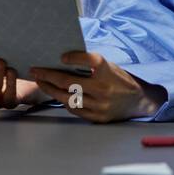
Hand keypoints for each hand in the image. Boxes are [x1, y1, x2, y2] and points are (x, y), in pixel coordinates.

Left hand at [30, 51, 165, 122]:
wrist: (138, 102)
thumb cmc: (119, 80)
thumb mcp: (110, 67)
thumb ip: (91, 65)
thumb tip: (63, 59)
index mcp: (108, 72)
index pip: (89, 60)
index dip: (74, 57)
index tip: (60, 56)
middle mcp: (104, 89)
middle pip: (69, 83)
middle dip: (48, 76)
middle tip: (35, 70)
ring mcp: (100, 106)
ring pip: (68, 98)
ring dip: (50, 90)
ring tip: (40, 82)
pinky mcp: (97, 117)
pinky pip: (74, 110)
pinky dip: (64, 101)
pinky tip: (56, 94)